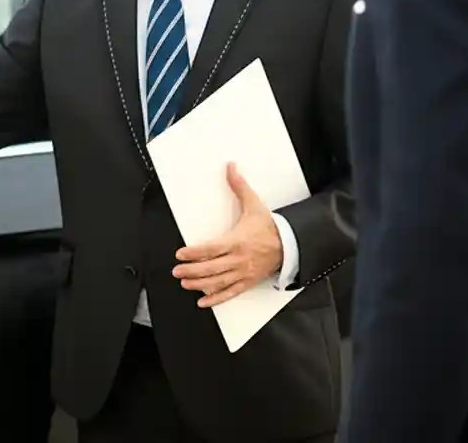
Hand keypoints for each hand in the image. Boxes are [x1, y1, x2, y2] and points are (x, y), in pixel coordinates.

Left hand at [172, 162, 282, 307]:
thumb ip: (239, 186)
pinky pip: (231, 292)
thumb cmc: (269, 226)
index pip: (212, 249)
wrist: (291, 244)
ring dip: (200, 284)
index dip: (195, 252)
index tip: (181, 253)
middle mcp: (239, 259)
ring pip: (219, 281)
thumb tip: (231, 167)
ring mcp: (244, 272)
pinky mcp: (248, 281)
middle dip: (193, 270)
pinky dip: (217, 298)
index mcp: (238, 241)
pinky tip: (203, 302)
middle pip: (212, 268)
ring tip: (185, 283)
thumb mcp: (254, 204)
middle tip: (176, 271)